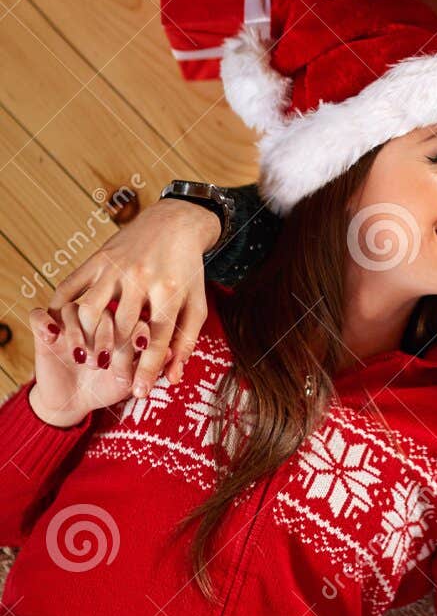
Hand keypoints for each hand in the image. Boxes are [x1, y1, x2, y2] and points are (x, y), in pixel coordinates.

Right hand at [27, 306, 167, 427]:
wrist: (74, 399)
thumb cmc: (112, 385)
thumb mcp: (135, 376)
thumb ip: (154, 364)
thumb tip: (173, 352)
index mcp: (125, 316)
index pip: (137, 316)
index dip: (137, 336)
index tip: (137, 353)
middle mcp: (98, 312)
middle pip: (105, 310)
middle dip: (106, 339)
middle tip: (104, 364)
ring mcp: (71, 317)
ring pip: (75, 309)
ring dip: (78, 335)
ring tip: (83, 359)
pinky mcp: (44, 326)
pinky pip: (40, 314)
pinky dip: (45, 323)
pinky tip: (53, 339)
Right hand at [49, 200, 214, 396]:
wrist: (175, 222)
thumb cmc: (186, 270)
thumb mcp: (195, 304)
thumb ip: (186, 342)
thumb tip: (174, 378)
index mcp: (169, 291)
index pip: (156, 339)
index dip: (148, 370)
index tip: (140, 393)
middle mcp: (141, 278)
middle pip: (120, 327)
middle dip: (114, 357)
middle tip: (109, 376)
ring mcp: (116, 267)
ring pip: (91, 309)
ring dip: (86, 337)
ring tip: (88, 356)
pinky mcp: (98, 258)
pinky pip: (72, 286)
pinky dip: (62, 308)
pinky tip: (63, 328)